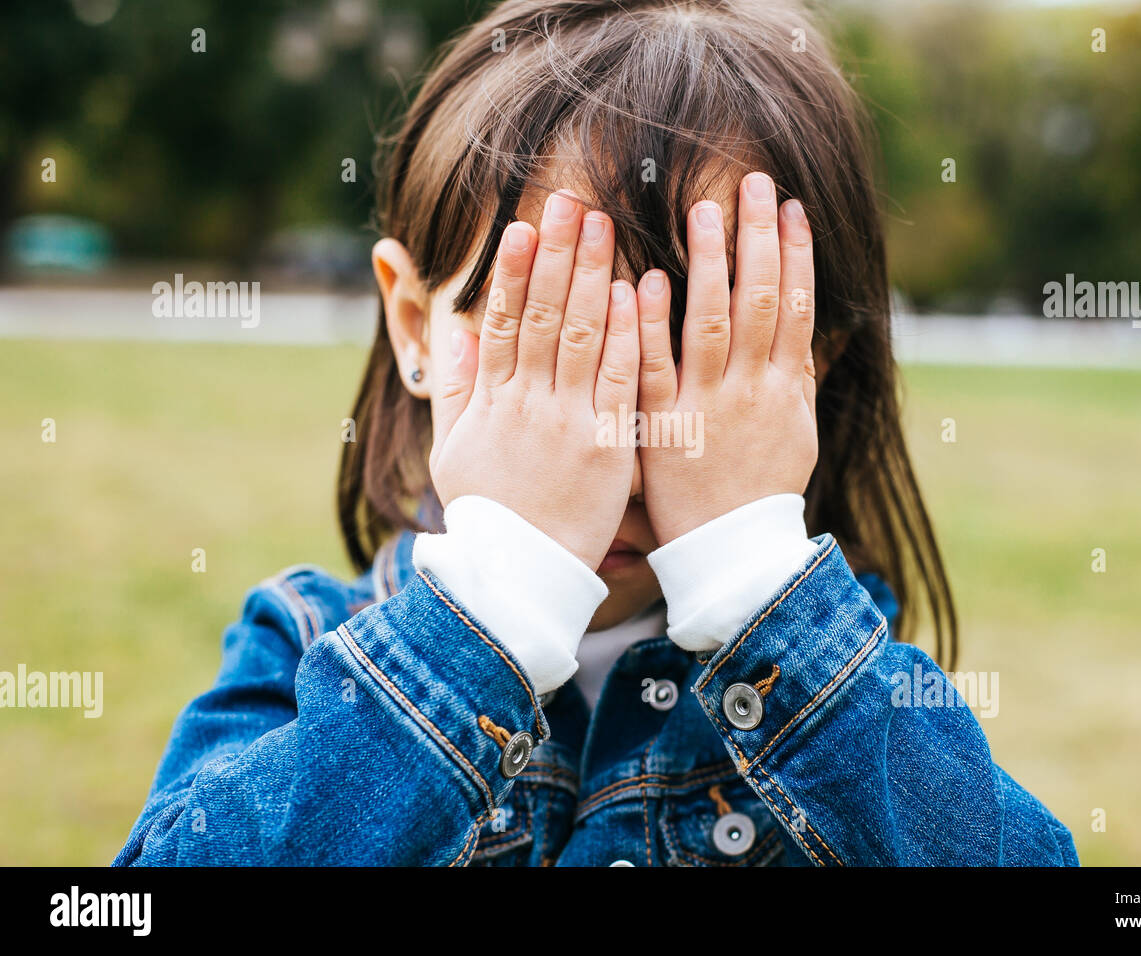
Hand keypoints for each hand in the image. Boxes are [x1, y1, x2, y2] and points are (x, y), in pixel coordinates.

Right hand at [429, 191, 639, 569]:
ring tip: (602, 224)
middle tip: (570, 200)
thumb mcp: (452, 452)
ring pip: (582, 335)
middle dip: (557, 254)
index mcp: (491, 402)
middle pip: (544, 314)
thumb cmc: (488, 516)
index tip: (522, 226)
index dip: (513, 272)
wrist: (519, 577)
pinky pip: (620, 379)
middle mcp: (528, 403)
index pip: (501, 323)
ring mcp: (568, 421)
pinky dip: (628, 334)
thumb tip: (450, 336)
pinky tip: (635, 289)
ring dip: (592, 274)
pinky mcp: (607, 444)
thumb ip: (454, 391)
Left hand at [636, 172, 816, 544]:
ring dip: (711, 263)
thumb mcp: (797, 432)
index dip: (796, 255)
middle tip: (755, 184)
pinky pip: (657, 368)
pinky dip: (653, 324)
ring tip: (707, 209)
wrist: (730, 553)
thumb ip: (799, 377)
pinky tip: (649, 279)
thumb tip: (811, 329)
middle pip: (760, 301)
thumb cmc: (762, 490)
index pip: (796, 307)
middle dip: (759, 239)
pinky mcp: (663, 426)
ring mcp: (707, 405)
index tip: (791, 207)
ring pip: (713, 322)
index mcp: (786, 389)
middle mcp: (752, 390)